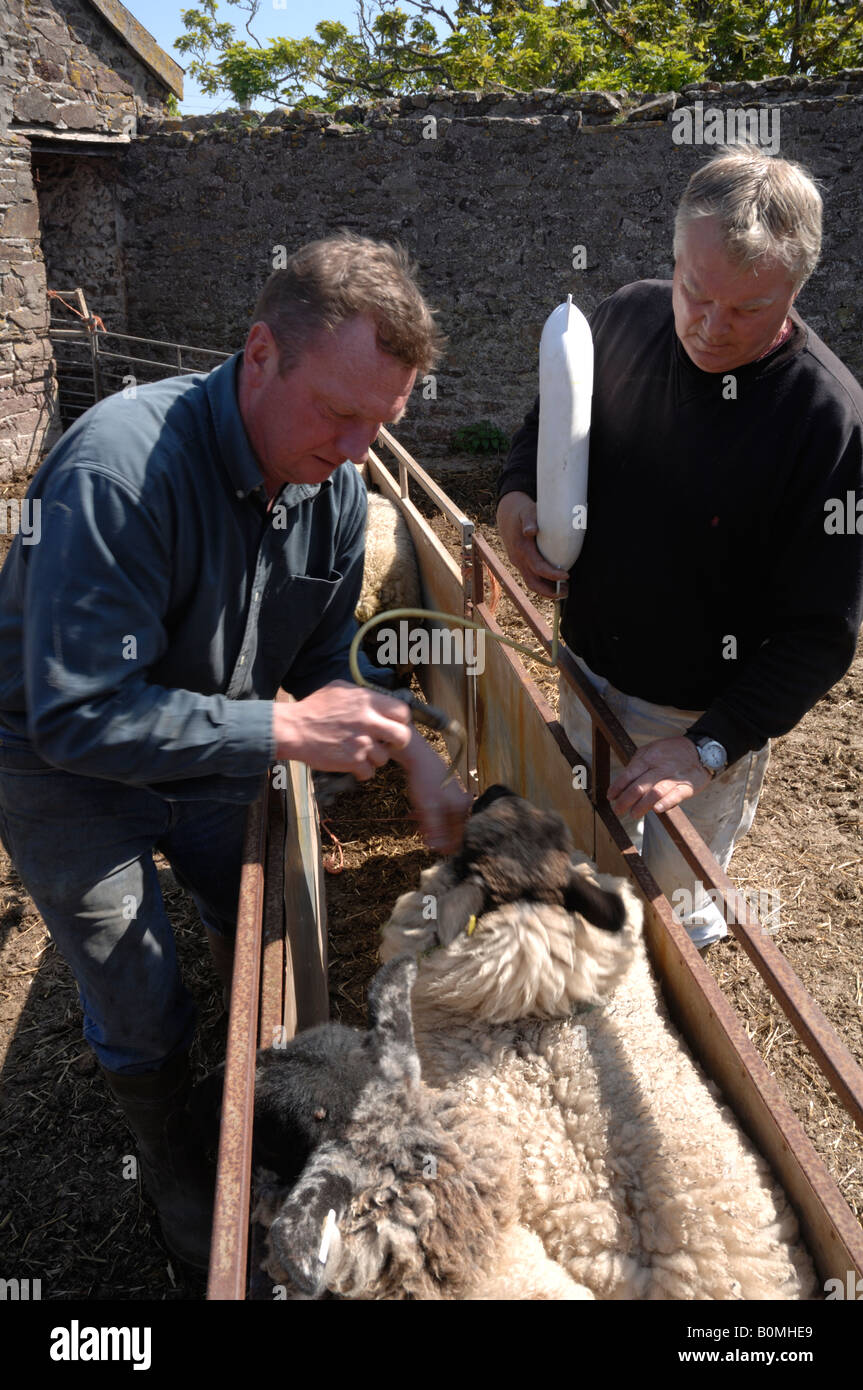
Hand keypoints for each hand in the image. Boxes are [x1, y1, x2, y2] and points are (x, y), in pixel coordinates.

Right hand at [274, 680, 412, 779]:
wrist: (293, 729)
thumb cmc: (313, 708)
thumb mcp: (339, 689)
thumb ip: (362, 694)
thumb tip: (377, 697)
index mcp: (367, 701)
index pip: (402, 711)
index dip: (400, 720)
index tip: (393, 725)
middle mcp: (368, 721)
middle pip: (402, 736)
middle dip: (398, 742)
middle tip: (388, 743)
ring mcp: (362, 742)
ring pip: (385, 758)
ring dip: (375, 758)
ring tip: (362, 753)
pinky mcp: (352, 761)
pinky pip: (369, 772)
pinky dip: (362, 771)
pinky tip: (353, 764)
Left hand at [394, 730, 471, 853]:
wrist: (418, 757)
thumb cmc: (423, 781)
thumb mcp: (427, 808)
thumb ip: (434, 829)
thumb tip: (438, 849)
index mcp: (462, 808)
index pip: (459, 837)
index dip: (444, 845)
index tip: (428, 844)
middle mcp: (463, 803)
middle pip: (451, 830)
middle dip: (436, 833)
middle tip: (420, 830)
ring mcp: (457, 798)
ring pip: (444, 821)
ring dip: (430, 824)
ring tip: (416, 819)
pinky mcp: (449, 795)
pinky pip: (441, 812)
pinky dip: (430, 815)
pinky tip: (417, 813)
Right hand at [496, 492, 569, 598]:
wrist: (507, 514)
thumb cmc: (522, 512)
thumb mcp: (527, 511)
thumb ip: (530, 520)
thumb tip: (531, 530)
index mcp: (521, 548)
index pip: (538, 567)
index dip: (552, 574)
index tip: (567, 575)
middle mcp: (518, 559)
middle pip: (533, 583)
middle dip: (549, 591)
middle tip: (566, 592)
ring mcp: (518, 563)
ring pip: (531, 583)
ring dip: (546, 591)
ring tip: (563, 591)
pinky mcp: (520, 563)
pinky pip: (531, 578)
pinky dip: (542, 584)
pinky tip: (554, 585)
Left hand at [607, 736, 711, 818]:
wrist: (701, 750)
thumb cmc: (672, 752)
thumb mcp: (652, 749)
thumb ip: (637, 763)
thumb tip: (622, 780)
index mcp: (649, 757)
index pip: (629, 774)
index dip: (618, 787)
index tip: (611, 797)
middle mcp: (661, 767)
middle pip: (639, 786)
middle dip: (625, 800)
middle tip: (618, 810)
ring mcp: (674, 777)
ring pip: (655, 792)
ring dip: (641, 806)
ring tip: (633, 814)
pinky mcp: (688, 786)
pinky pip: (676, 795)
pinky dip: (666, 803)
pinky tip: (657, 810)